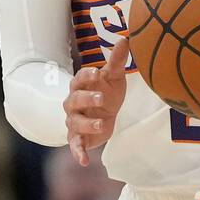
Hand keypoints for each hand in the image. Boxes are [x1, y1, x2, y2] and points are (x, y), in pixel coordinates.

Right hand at [63, 35, 129, 165]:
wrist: (106, 114)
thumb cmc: (107, 91)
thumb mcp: (114, 77)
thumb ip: (117, 60)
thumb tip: (125, 38)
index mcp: (81, 85)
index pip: (79, 78)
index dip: (86, 75)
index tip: (97, 72)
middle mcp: (73, 102)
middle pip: (75, 99)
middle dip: (87, 99)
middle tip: (102, 99)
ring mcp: (74, 121)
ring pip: (75, 122)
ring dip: (86, 124)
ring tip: (101, 125)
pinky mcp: (78, 138)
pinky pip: (75, 146)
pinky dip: (77, 153)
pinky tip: (84, 162)